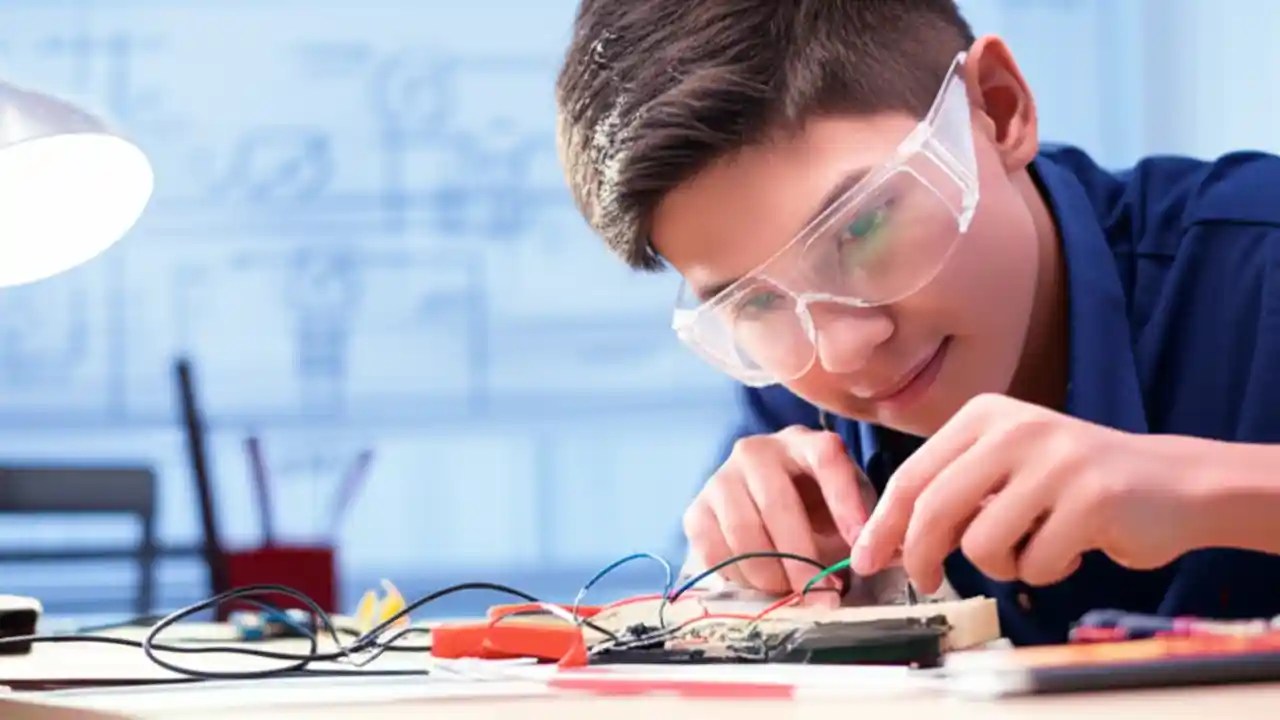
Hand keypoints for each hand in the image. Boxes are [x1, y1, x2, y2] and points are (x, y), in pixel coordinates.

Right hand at [683, 425, 870, 595]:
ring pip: (742, 531)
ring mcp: (721, 478)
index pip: (826, 458)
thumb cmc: (815, 509)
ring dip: (771, 574)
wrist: (763, 507)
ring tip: (793, 595)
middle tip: (821, 595)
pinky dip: (740, 577)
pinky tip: (762, 586)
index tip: (859, 546)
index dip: (844, 502)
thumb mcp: (845, 508)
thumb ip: (860, 528)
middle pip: (777, 503)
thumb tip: (874, 557)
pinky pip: (712, 550)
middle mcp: (757, 451)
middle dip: (802, 558)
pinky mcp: (697, 509)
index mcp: (804, 442)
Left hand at [851, 394, 1202, 591]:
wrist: (1174, 484)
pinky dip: (1046, 571)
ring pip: (982, 543)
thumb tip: (884, 542)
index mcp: (985, 416)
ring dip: (1002, 565)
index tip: (867, 559)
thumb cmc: (1074, 486)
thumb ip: (952, 494)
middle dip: (920, 556)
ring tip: (1033, 549)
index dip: (884, 523)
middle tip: (926, 581)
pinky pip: (1035, 562)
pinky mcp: (1091, 500)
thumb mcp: (1006, 468)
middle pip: (935, 509)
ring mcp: (1055, 462)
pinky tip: (1073, 549)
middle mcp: (1016, 428)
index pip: (913, 476)